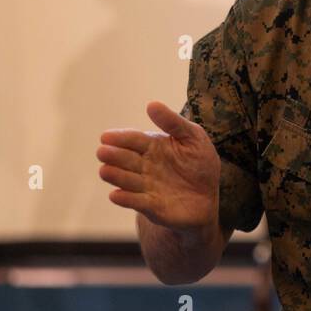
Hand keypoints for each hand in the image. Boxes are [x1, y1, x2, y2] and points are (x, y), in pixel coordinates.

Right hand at [97, 101, 220, 230]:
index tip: (106, 137)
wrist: (207, 198)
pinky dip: (126, 199)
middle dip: (114, 156)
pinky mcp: (151, 207)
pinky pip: (137, 202)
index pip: (134, 140)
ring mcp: (146, 186)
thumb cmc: (199, 164)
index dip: (121, 138)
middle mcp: (145, 166)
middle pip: (126, 159)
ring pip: (128, 180)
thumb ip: (173, 122)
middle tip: (103, 152)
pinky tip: (115, 195)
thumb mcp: (193, 138)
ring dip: (116, 176)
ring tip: (105, 171)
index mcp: (153, 146)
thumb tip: (151, 104)